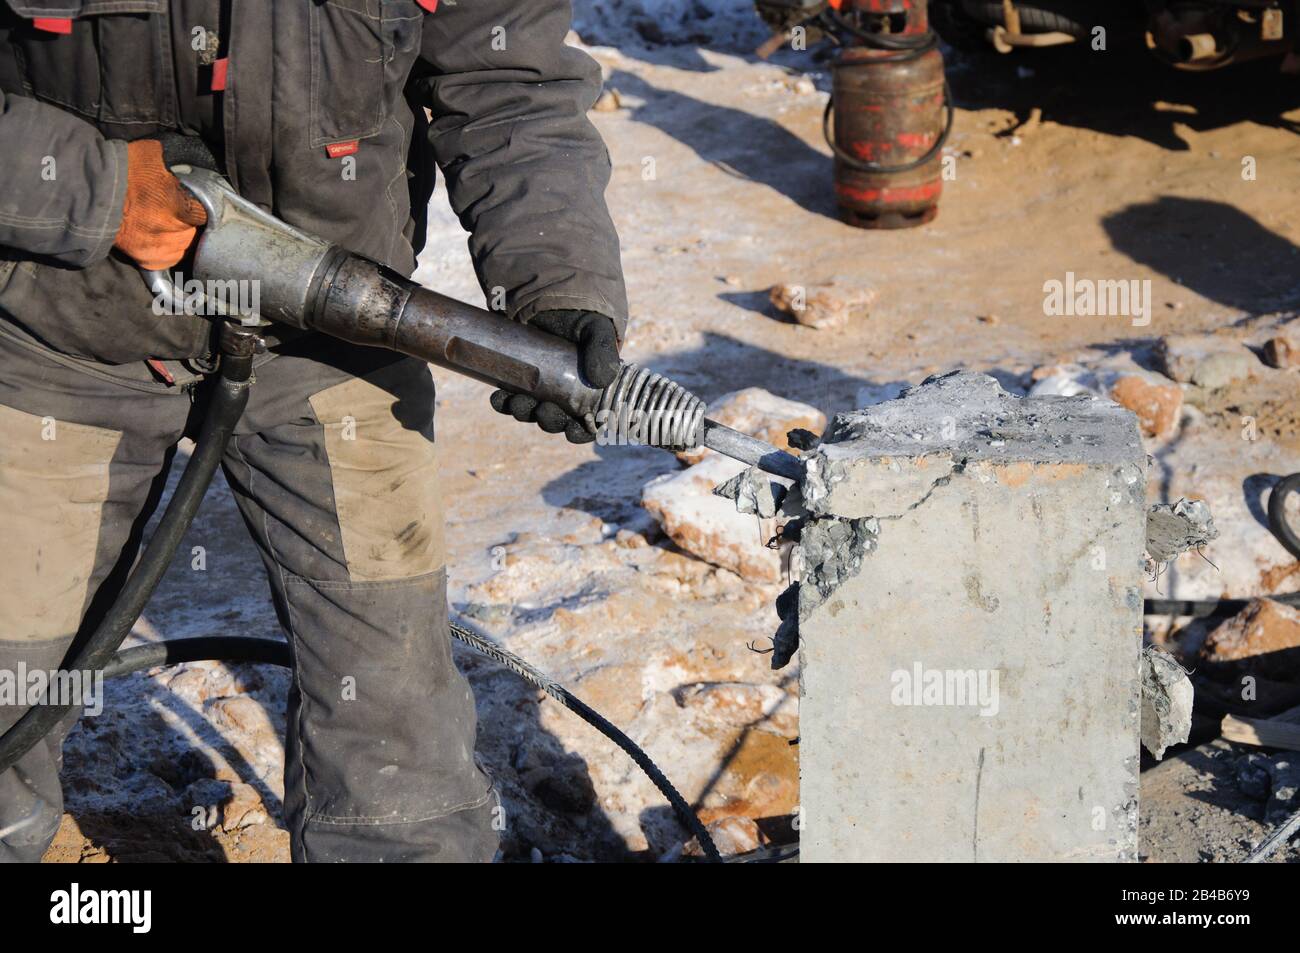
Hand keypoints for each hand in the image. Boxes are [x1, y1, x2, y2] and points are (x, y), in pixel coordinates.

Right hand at [113, 138, 207, 270]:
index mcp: (180, 206)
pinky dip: (167, 249)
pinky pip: (169, 258)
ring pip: (184, 246)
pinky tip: (157, 236)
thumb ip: (176, 162)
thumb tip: (187, 161)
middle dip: (188, 221)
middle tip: (173, 209)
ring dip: (179, 236)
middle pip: (196, 232)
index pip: (207, 213)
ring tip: (163, 222)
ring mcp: (161, 248)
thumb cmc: (119, 169)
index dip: (201, 206)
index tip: (196, 202)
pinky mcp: (148, 260)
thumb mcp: (152, 154)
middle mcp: (173, 231)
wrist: (85, 191)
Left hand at [489, 309, 620, 443]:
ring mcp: (540, 384)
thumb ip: (602, 349)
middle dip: (547, 420)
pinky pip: (511, 395)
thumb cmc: (581, 311)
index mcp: (590, 387)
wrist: (547, 287)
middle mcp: (566, 391)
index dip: (580, 431)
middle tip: (542, 411)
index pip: (588, 421)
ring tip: (515, 403)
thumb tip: (602, 379)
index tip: (571, 431)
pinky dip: (504, 401)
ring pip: (532, 410)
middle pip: (557, 418)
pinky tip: (498, 397)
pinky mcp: (518, 374)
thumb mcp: (596, 328)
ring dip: (523, 412)